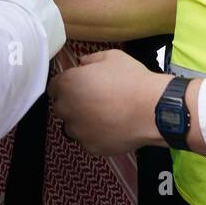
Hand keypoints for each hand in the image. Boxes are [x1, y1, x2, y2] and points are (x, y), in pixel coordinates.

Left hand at [49, 49, 167, 155]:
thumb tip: (83, 63)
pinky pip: (88, 140)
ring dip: (82, 121)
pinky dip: (96, 135)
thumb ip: (91, 59)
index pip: (54, 86)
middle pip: (61, 107)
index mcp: (68, 84)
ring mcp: (78, 131)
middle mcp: (67, 109)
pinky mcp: (91, 147)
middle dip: (73, 103)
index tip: (79, 85)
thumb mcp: (112, 57)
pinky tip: (112, 127)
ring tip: (104, 115)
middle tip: (93, 100)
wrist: (152, 110)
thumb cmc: (131, 79)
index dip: (66, 85)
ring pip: (73, 127)